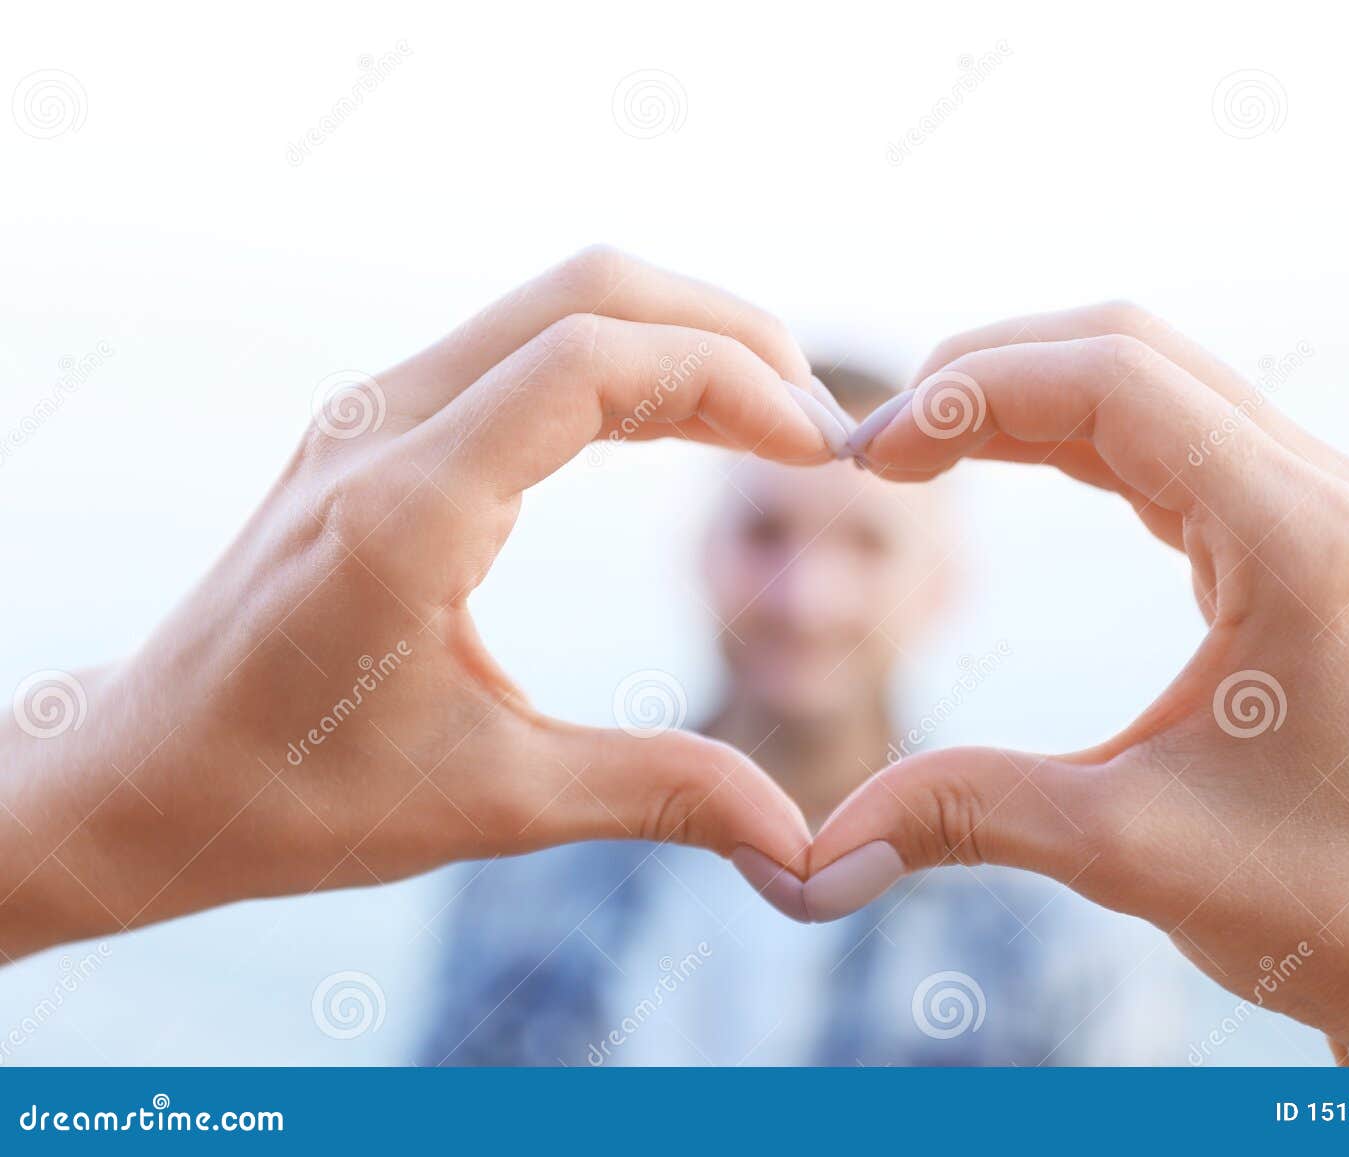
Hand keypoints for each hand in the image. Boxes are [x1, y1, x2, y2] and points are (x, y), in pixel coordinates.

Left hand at [0, 247, 830, 960]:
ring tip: (770, 424)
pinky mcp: (378, 425)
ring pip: (556, 303)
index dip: (730, 384)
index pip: (592, 364)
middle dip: (727, 337)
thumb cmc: (295, 798)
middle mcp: (381, 433)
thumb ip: (655, 794)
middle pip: (588, 293)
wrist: (150, 773)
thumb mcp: (490, 803)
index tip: (821, 454)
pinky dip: (622, 362)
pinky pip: (522, 346)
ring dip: (678, 340)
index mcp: (404, 517)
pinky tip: (678, 426)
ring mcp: (372, 414)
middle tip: (817, 429)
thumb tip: (797, 842)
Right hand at [806, 302, 1348, 1064]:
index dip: (971, 394)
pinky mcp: (1305, 545)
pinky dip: (1078, 442)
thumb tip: (818, 852)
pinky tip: (1011, 466)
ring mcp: (1320, 513)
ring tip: (920, 453)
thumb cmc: (1337, 906)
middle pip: (1128, 354)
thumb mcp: (1131, 853)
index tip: (871, 458)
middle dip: (986, 377)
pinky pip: (1176, 446)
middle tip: (878, 449)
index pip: (1114, 381)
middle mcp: (1321, 497)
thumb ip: (968, 815)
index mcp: (1299, 539)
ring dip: (1029, 399)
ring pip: (1152, 388)